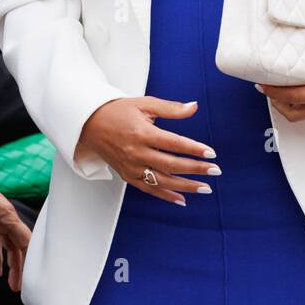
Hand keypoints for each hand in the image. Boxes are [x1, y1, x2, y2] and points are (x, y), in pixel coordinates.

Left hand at [0, 153, 30, 291]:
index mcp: (6, 216)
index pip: (26, 241)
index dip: (30, 258)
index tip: (32, 276)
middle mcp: (5, 217)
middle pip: (18, 244)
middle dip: (19, 265)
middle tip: (18, 286)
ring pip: (7, 243)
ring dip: (8, 261)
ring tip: (8, 281)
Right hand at [76, 96, 219, 205]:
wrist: (90, 125)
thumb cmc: (119, 112)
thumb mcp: (144, 104)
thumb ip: (171, 108)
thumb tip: (194, 107)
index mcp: (142, 133)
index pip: (173, 143)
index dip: (194, 149)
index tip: (211, 153)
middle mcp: (137, 153)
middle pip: (171, 165)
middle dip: (195, 169)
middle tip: (215, 170)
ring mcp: (131, 167)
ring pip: (162, 181)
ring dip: (185, 186)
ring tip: (206, 188)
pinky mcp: (127, 175)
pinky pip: (149, 189)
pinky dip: (166, 196)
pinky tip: (182, 199)